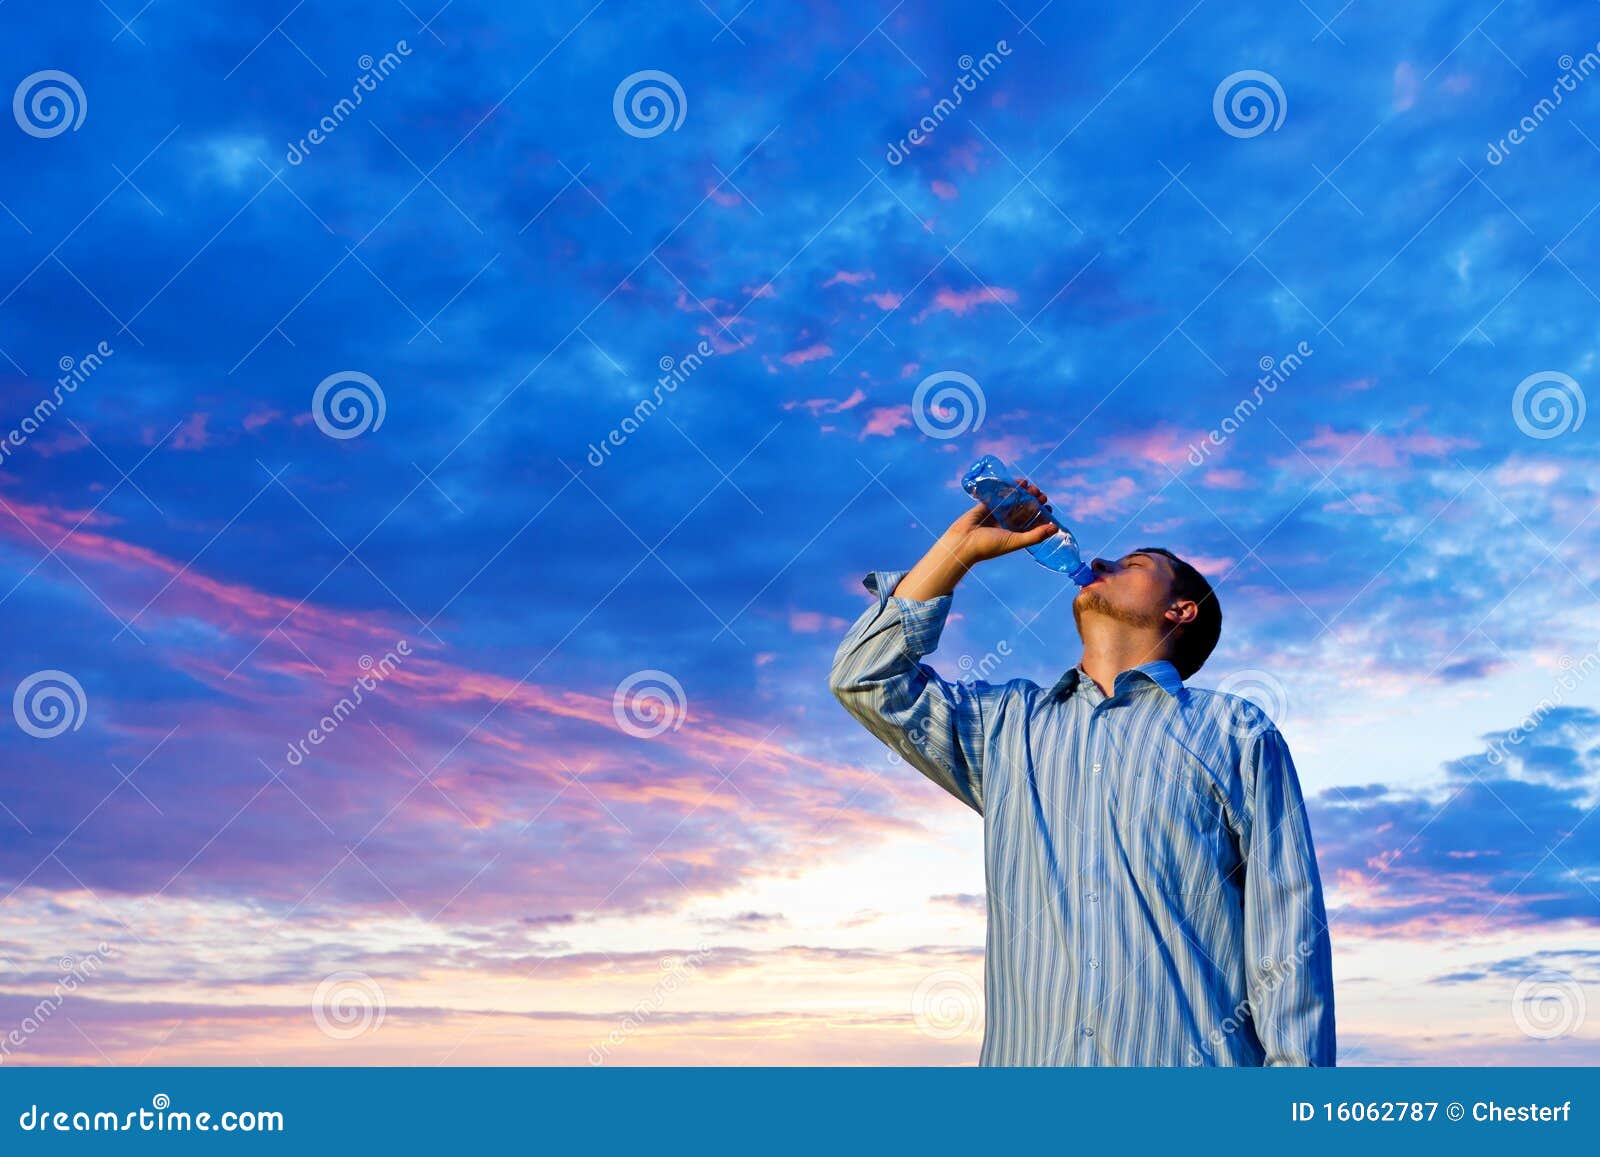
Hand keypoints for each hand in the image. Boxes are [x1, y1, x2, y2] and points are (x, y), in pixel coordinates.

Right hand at [944, 478, 1059, 565]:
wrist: (962, 542)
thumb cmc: (988, 546)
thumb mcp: (1015, 541)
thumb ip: (1035, 536)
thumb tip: (1055, 528)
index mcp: (1014, 534)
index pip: (1032, 523)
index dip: (1042, 515)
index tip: (1049, 508)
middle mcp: (1007, 524)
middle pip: (1025, 509)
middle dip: (1035, 501)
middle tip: (1042, 496)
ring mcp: (997, 513)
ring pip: (1015, 500)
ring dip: (1025, 493)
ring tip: (1033, 488)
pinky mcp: (987, 504)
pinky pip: (1001, 494)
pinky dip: (1011, 487)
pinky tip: (1020, 482)